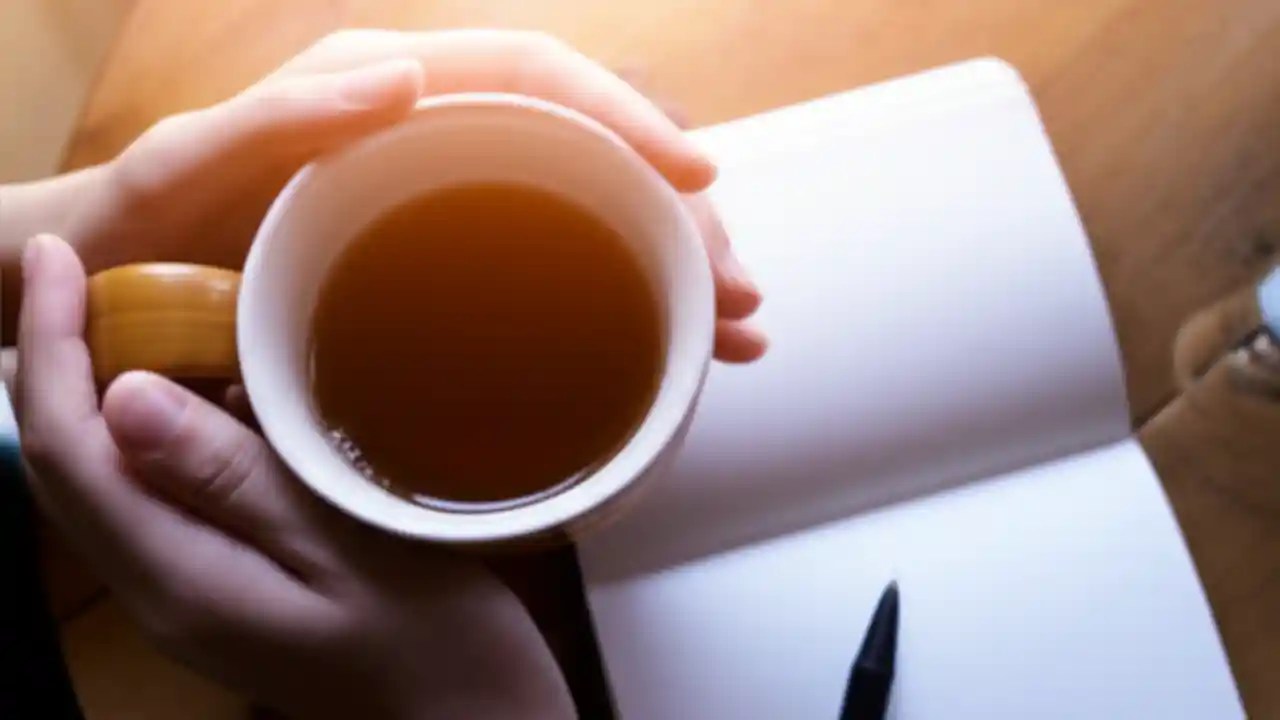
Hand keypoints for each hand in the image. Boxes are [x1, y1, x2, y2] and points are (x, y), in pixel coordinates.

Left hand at [6, 29, 763, 361]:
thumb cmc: (152, 220)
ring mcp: (451, 196)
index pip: (539, 77)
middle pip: (592, 148)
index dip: (625, 118)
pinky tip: (671, 346)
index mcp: (393, 92)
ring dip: (672, 265)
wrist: (126, 279)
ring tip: (730, 328)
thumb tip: (409, 78)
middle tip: (735, 289)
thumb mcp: (195, 165)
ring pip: (594, 210)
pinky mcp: (452, 254)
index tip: (694, 174)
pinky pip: (559, 261)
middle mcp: (436, 131)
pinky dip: (623, 301)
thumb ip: (286, 118)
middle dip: (678, 214)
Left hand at [18, 234, 574, 718]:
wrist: (474, 719)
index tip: (58, 259)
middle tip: (82, 273)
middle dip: (56, 361)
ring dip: (97, 390)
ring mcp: (187, 594)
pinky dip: (154, 427)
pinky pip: (155, 495)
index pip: (68, 452)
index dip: (49, 349)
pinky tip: (205, 387)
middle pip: (66, 467)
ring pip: (104, 479)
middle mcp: (161, 590)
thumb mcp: (350, 547)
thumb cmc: (438, 639)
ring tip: (129, 310)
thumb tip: (124, 395)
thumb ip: (238, 480)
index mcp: (180, 579)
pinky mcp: (219, 587)